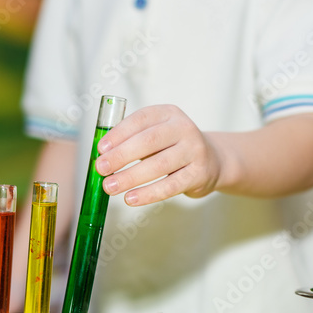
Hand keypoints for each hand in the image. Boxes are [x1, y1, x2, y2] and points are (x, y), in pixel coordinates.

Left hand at [94, 104, 222, 205]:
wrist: (212, 160)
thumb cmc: (172, 147)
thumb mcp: (156, 135)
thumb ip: (132, 140)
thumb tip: (102, 156)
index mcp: (168, 113)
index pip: (140, 120)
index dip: (118, 134)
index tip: (100, 149)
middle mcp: (183, 128)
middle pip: (149, 141)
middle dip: (121, 156)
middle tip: (101, 169)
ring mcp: (194, 150)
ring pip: (158, 165)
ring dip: (130, 177)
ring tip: (110, 187)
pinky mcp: (198, 174)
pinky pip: (170, 186)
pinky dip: (148, 193)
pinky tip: (130, 199)